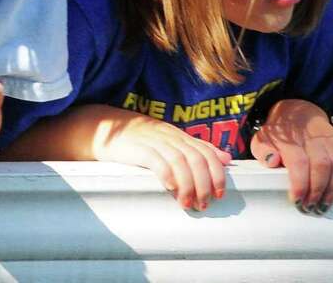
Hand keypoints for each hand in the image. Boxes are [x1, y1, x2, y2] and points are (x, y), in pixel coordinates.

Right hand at [88, 106, 231, 210]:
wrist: (105, 129)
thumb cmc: (139, 139)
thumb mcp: (170, 141)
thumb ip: (197, 149)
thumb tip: (226, 159)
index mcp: (179, 136)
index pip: (205, 151)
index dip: (216, 173)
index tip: (219, 194)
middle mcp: (169, 136)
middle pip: (196, 158)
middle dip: (204, 184)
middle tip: (203, 204)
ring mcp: (154, 141)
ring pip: (180, 161)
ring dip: (188, 185)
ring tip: (187, 203)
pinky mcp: (137, 148)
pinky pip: (156, 159)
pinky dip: (167, 174)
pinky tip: (170, 187)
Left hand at [250, 98, 332, 212]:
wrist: (297, 112)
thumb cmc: (279, 132)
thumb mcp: (262, 139)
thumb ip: (263, 151)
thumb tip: (272, 161)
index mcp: (291, 139)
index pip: (298, 162)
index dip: (300, 184)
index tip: (297, 200)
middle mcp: (313, 138)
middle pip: (321, 166)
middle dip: (318, 191)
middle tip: (311, 208)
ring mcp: (330, 140)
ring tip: (324, 205)